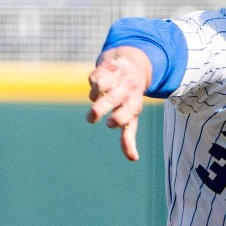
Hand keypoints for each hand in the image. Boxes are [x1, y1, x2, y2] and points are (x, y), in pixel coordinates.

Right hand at [87, 47, 152, 161]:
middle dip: (98, 110)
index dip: (118, 119)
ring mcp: (117, 76)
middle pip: (113, 99)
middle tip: (91, 118)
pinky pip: (95, 76)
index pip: (128, 112)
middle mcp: (127, 88)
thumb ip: (129, 138)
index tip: (109, 124)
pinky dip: (92, 84)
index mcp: (134, 102)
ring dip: (94, 95)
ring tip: (94, 99)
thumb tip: (133, 159)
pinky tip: (95, 88)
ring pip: (102, 84)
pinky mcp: (107, 67)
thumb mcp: (132, 117)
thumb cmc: (129, 100)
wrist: (132, 69)